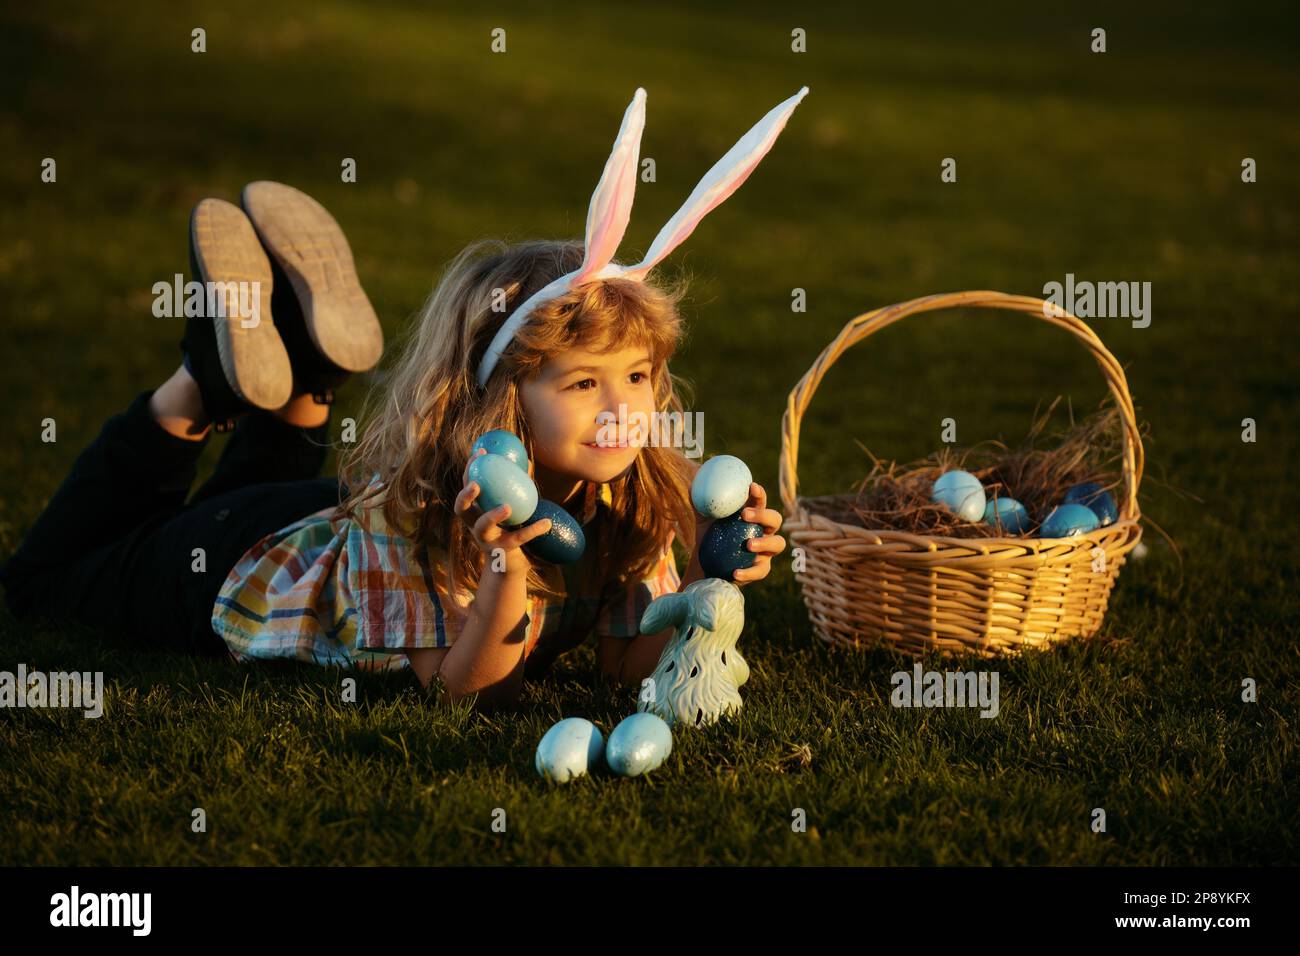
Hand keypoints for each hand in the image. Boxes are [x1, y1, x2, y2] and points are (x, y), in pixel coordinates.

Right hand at [456, 447, 551, 574]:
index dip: (470, 470)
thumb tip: (527, 461)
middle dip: (465, 495)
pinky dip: (533, 530)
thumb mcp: (512, 506)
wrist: (511, 565)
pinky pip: (517, 539)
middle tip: (476, 484)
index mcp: (476, 510)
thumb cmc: (511, 529)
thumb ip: (516, 486)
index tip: (480, 453)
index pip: (467, 486)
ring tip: (507, 507)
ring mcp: (486, 540)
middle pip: (462, 509)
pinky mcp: (501, 552)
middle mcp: (475, 525)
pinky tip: (547, 523)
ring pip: (482, 527)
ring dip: (492, 516)